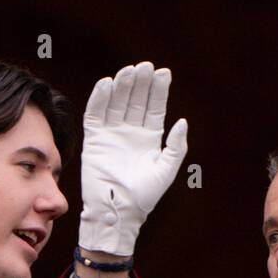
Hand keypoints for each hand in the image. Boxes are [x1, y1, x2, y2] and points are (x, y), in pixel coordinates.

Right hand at [78, 61, 188, 255]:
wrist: (118, 211)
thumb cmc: (144, 195)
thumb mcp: (167, 170)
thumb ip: (176, 146)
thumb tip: (182, 121)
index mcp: (149, 138)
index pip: (154, 107)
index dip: (159, 90)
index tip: (164, 73)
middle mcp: (130, 132)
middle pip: (136, 100)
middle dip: (141, 83)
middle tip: (145, 66)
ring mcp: (112, 134)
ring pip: (116, 103)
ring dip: (122, 86)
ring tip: (129, 71)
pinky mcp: (94, 140)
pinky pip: (95, 115)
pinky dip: (99, 99)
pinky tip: (106, 84)